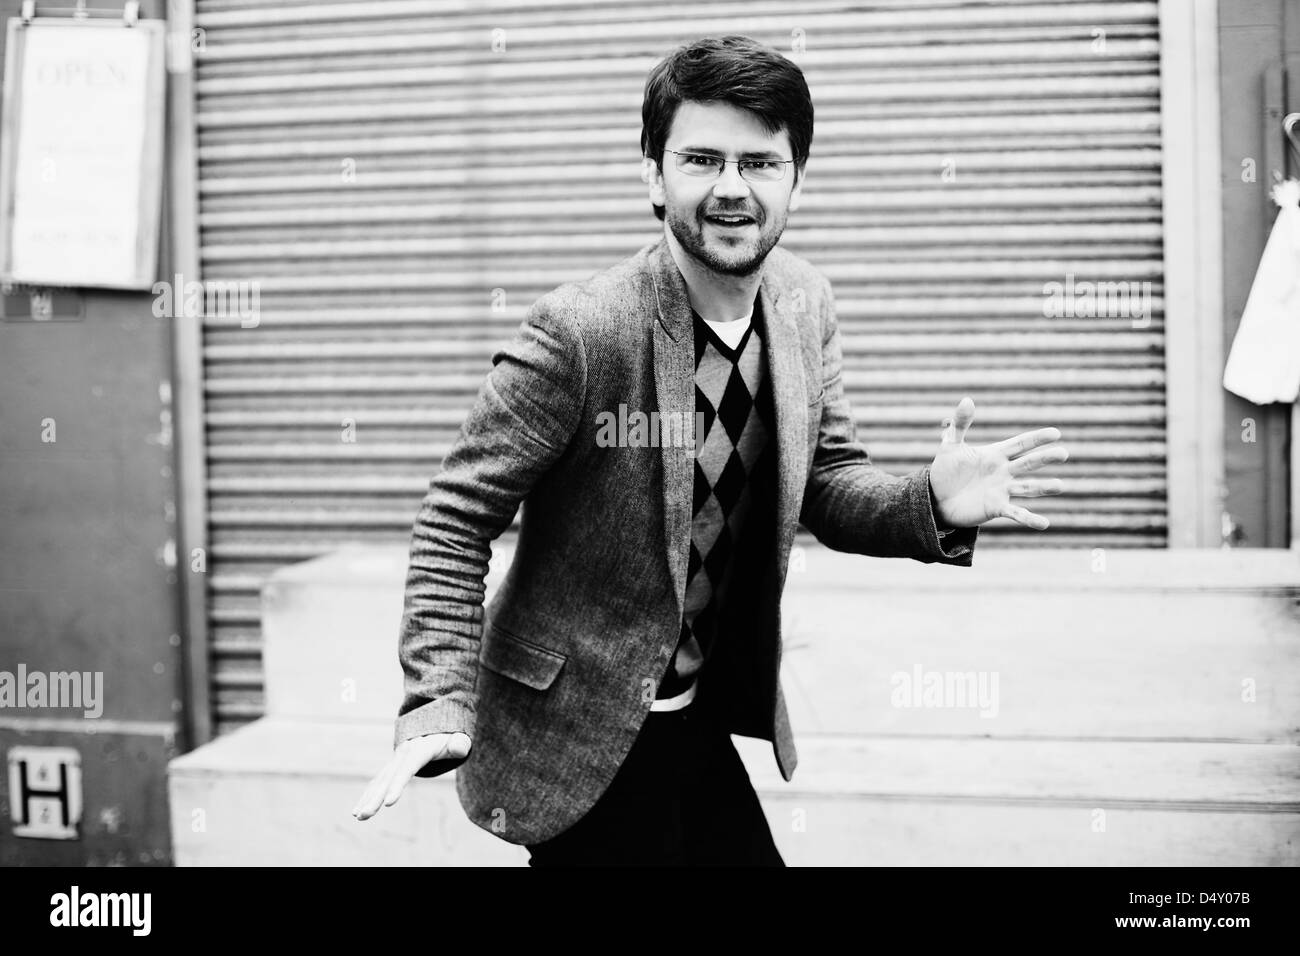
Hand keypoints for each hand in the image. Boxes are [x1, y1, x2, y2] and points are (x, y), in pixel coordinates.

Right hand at [351, 732, 470, 820]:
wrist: (435, 724)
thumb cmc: (450, 736)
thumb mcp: (459, 737)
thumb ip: (460, 743)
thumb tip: (459, 747)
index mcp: (420, 749)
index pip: (408, 769)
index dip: (397, 786)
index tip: (388, 803)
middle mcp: (404, 754)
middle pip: (388, 778)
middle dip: (375, 798)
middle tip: (364, 815)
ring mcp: (396, 760)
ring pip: (380, 781)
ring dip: (368, 798)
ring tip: (358, 816)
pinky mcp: (393, 767)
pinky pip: (378, 782)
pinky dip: (368, 795)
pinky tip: (358, 810)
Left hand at [928, 396, 1066, 529]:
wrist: (936, 498)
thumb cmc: (946, 470)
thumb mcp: (950, 445)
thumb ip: (960, 424)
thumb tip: (967, 399)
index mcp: (996, 455)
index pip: (1020, 444)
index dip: (1037, 438)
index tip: (1055, 433)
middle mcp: (1003, 472)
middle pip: (1028, 463)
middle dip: (1045, 458)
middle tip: (1064, 453)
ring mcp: (1002, 491)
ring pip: (1027, 488)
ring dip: (1044, 487)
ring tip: (1061, 486)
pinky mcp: (996, 508)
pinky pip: (1016, 513)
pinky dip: (1029, 518)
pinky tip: (1044, 523)